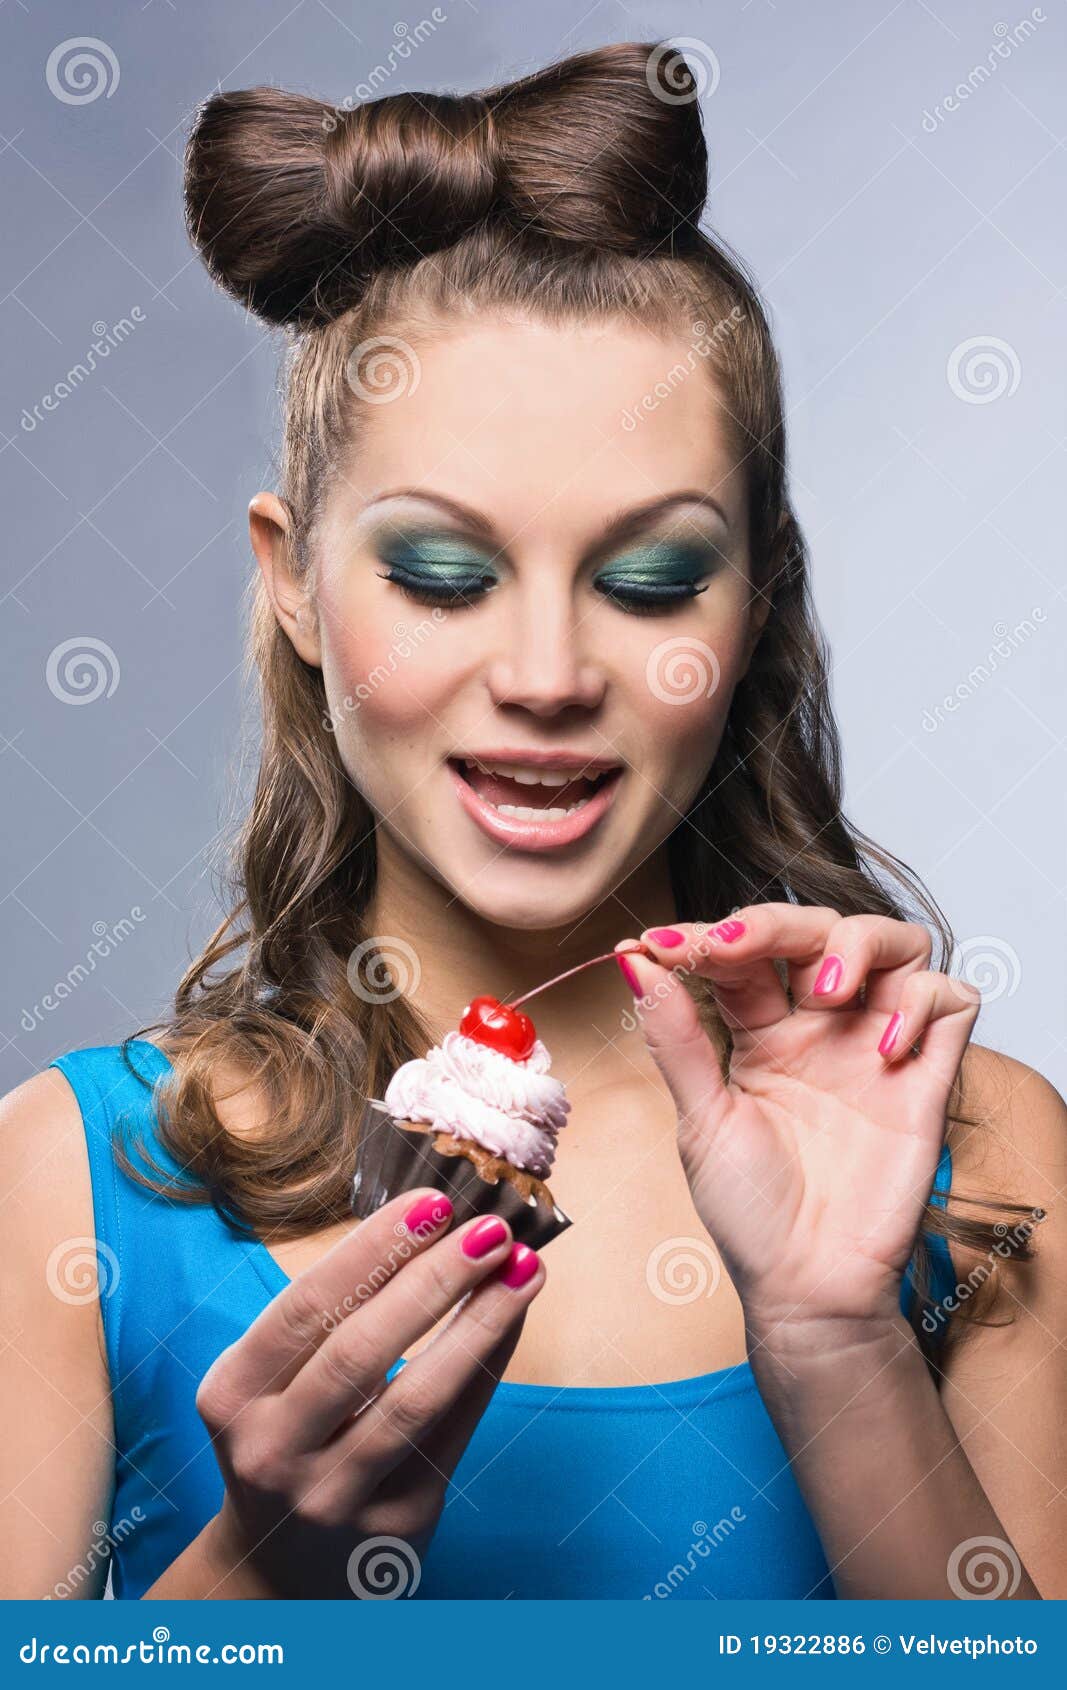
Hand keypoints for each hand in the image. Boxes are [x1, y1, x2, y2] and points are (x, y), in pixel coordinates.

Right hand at [194, 1190, 542, 1597]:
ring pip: (415, 1400)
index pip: (306, 1306)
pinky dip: (487, 1366)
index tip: (430, 1202)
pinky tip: (514, 1317)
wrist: (281, 1569)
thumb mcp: (275, 1381)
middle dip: (432, 1280)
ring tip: (523, 1266)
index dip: (372, 1249)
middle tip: (488, 1225)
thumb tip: (432, 1223)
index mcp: (232, 1395)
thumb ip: (335, 1315)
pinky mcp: (394, 1525)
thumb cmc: (290, 1436)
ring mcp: (333, 1496)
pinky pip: (453, 1432)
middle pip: (359, 1351)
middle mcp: (272, 1450)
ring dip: (478, 1324)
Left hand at [618, 906, 980, 1341]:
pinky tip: (883, 1047)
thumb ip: (675, 1039)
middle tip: (733, 946)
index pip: (745, 954)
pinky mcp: (927, 1079)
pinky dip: (923, 1001)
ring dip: (860, 943)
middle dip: (777, 923)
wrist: (808, 1289)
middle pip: (819, 929)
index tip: (659, 943)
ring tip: (827, 991)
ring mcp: (878, 1048)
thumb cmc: (751, 1215)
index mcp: (762, 1033)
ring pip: (896, 944)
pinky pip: (951, 1000)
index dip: (706, 936)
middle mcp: (823, 1029)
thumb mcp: (700, 1122)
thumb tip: (635, 964)